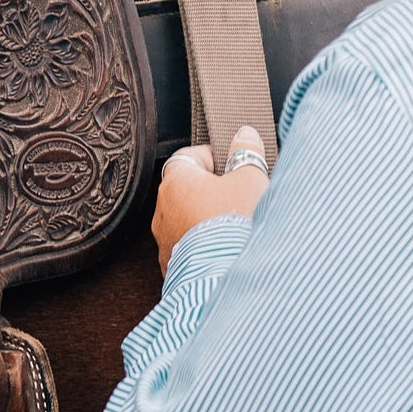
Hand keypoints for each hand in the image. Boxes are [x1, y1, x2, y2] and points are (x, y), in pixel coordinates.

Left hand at [154, 125, 268, 275]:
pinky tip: (226, 247)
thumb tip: (244, 135)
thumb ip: (246, 154)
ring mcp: (164, 242)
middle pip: (186, 191)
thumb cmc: (235, 223)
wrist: (225, 276)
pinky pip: (189, 247)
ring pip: (187, 221)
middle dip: (211, 190)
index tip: (228, 161)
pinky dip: (205, 244)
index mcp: (176, 183)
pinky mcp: (172, 267)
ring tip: (235, 223)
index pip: (185, 158)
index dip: (209, 156)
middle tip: (238, 193)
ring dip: (207, 218)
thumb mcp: (250, 179)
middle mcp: (162, 211)